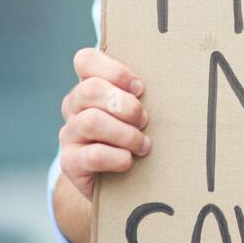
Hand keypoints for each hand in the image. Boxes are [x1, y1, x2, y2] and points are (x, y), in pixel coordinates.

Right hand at [59, 48, 149, 201]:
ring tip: (143, 145)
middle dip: (126, 106)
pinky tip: (129, 161)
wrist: (119, 182)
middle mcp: (74, 106)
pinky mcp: (70, 163)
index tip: (139, 88)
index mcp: (88, 86)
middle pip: (90, 89)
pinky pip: (94, 155)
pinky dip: (118, 157)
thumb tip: (175, 75)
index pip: (85, 60)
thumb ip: (140, 93)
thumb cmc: (134, 135)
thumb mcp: (136, 110)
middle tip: (144, 120)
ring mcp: (69, 134)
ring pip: (91, 121)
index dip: (114, 70)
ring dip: (126, 134)